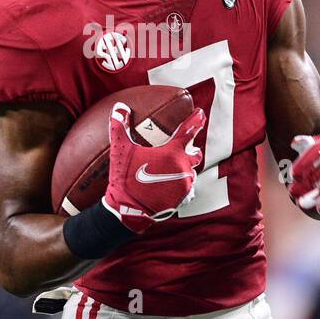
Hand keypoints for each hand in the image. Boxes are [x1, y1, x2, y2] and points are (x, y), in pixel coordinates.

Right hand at [103, 103, 205, 233]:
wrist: (128, 210)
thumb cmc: (125, 178)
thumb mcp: (120, 150)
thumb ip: (119, 126)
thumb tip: (119, 108)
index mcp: (172, 153)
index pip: (189, 131)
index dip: (196, 120)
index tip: (200, 113)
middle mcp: (183, 167)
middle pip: (195, 154)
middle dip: (192, 149)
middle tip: (184, 147)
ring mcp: (184, 184)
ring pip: (192, 171)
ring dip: (185, 167)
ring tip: (175, 166)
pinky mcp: (182, 198)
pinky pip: (188, 187)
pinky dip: (182, 183)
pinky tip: (172, 183)